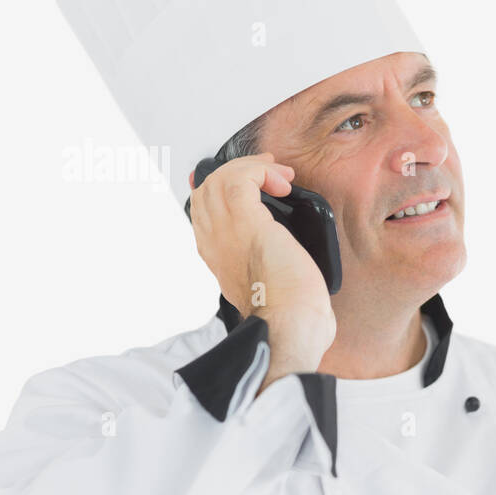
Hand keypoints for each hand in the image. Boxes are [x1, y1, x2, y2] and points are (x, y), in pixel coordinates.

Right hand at [187, 153, 335, 388]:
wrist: (292, 326)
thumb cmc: (291, 314)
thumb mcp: (272, 285)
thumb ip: (268, 268)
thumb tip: (285, 257)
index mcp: (217, 257)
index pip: (204, 209)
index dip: (227, 188)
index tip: (260, 184)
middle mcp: (213, 242)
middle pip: (208, 188)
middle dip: (241, 171)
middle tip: (273, 174)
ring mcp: (225, 232)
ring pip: (220, 178)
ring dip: (254, 168)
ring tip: (281, 176)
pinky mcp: (246, 224)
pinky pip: (239, 179)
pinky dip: (262, 171)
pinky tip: (282, 183)